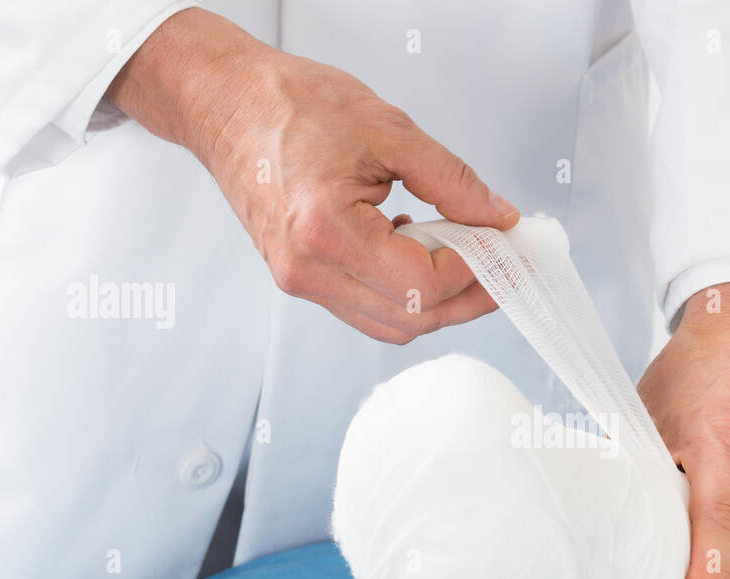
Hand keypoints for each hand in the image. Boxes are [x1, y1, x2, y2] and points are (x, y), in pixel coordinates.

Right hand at [108, 8, 518, 342]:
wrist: (224, 103)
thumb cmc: (291, 105)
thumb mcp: (389, 130)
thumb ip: (452, 182)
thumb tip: (499, 219)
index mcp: (326, 231)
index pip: (422, 285)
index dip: (475, 272)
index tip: (505, 249)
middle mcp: (308, 270)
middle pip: (411, 318)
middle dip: (468, 298)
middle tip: (505, 268)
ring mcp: (300, 281)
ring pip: (391, 324)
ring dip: (438, 302)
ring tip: (470, 260)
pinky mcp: (300, 279)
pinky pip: (367, 309)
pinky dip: (404, 294)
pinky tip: (418, 252)